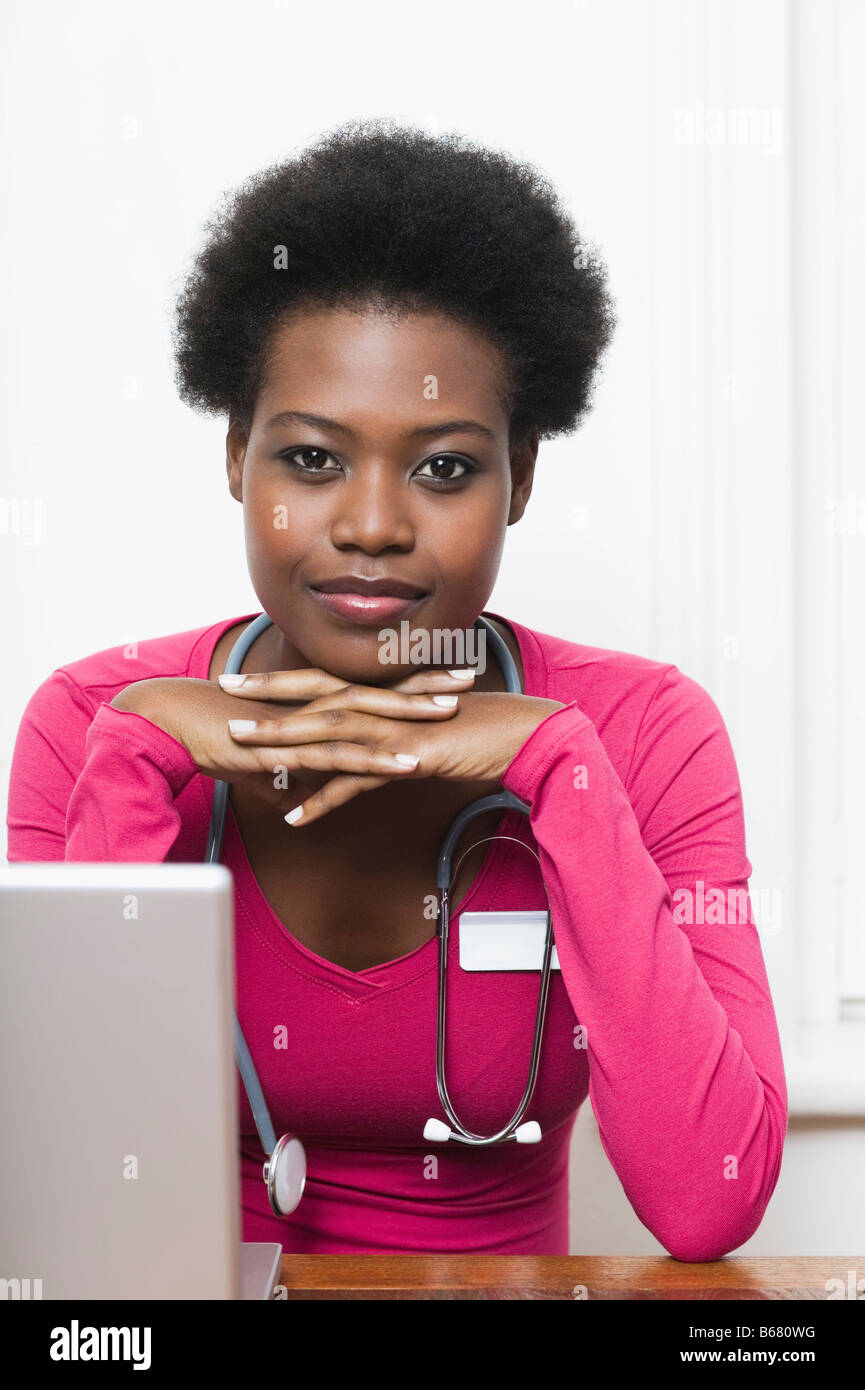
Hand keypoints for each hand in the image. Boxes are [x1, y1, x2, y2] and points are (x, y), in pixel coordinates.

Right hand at [108, 667, 485, 815]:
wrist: (174, 724)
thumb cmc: (212, 736)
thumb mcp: (259, 763)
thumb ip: (285, 781)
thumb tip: (299, 802)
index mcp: (313, 699)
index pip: (371, 685)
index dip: (409, 681)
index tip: (445, 675)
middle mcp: (316, 703)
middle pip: (381, 690)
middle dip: (427, 685)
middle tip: (470, 677)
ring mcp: (307, 723)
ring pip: (371, 717)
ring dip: (414, 717)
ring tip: (454, 717)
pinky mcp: (293, 747)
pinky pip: (345, 755)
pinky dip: (380, 760)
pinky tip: (411, 765)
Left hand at [221, 670, 565, 824]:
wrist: (518, 734)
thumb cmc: (474, 731)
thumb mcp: (422, 730)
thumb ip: (388, 737)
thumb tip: (363, 751)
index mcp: (382, 695)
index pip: (321, 682)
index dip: (280, 680)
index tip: (242, 679)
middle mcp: (381, 705)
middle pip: (313, 698)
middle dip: (266, 696)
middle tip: (225, 691)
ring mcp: (391, 729)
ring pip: (326, 734)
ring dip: (281, 741)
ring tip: (242, 749)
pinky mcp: (405, 758)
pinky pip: (356, 782)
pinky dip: (323, 800)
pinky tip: (295, 818)